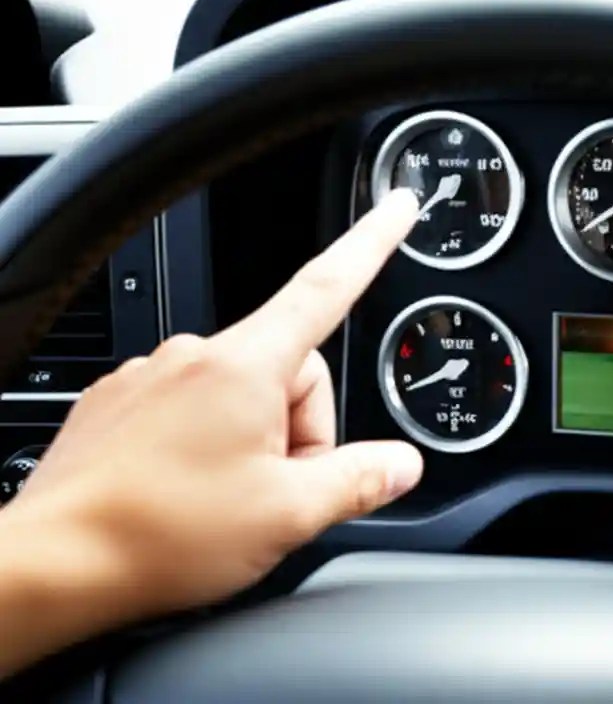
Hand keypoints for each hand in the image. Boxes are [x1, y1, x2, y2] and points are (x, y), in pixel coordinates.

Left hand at [0, 190, 422, 673]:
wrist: (54, 565)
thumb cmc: (160, 535)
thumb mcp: (289, 516)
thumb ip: (359, 480)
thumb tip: (399, 464)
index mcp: (245, 367)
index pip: (327, 287)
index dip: (372, 244)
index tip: (398, 207)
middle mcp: (194, 357)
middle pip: (292, 371)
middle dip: (302, 431)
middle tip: (278, 493)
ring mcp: (151, 378)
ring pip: (242, 395)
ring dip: (254, 444)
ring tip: (224, 502)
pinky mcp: (119, 405)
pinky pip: (192, 410)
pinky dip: (206, 448)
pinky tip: (188, 494)